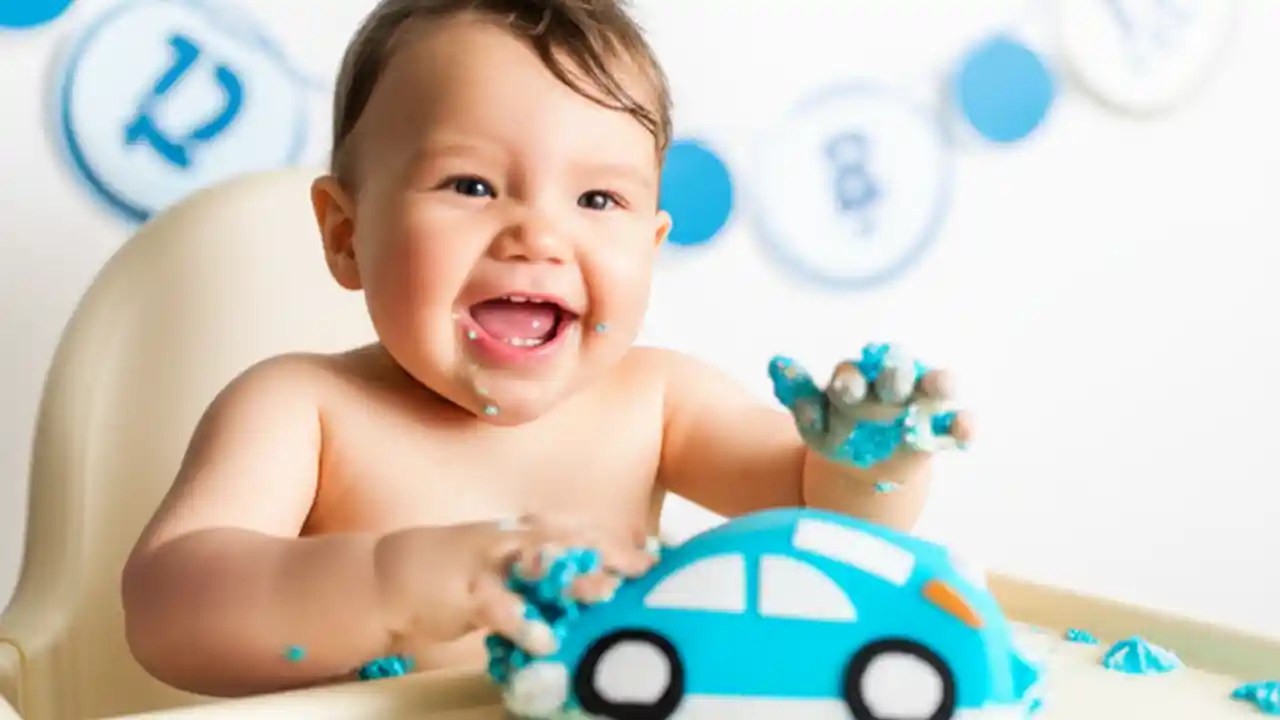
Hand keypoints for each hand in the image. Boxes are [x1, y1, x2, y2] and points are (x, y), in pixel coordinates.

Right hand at [375, 518, 656, 664]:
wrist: (397, 573)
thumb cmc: (468, 571)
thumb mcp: (513, 562)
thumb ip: (554, 570)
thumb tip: (605, 582)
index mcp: (531, 531)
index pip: (584, 532)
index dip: (621, 543)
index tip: (659, 558)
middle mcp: (516, 540)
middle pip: (570, 541)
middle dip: (608, 553)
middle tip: (643, 570)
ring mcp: (491, 562)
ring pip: (538, 565)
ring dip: (572, 580)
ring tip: (606, 595)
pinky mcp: (467, 590)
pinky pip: (499, 607)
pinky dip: (522, 622)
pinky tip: (545, 640)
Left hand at [768, 342, 972, 468]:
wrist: (865, 470)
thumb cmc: (840, 436)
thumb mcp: (816, 424)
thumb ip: (800, 396)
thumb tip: (777, 363)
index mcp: (857, 381)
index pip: (854, 373)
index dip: (850, 380)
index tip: (844, 388)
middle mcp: (890, 386)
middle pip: (896, 371)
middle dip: (894, 374)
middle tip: (892, 384)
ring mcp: (919, 405)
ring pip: (933, 387)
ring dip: (939, 383)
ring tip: (943, 384)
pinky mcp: (941, 430)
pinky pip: (957, 424)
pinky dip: (964, 425)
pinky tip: (966, 428)